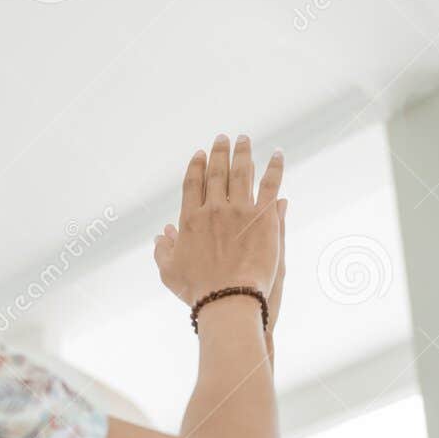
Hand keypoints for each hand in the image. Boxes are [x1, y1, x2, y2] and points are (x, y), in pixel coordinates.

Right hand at [154, 134, 282, 308]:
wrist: (228, 298)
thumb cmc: (197, 290)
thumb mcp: (170, 272)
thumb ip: (162, 250)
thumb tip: (160, 235)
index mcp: (190, 219)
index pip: (192, 183)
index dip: (196, 166)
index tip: (200, 154)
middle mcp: (213, 209)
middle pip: (216, 173)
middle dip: (220, 153)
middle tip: (224, 139)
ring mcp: (239, 211)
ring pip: (242, 173)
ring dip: (243, 153)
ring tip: (244, 140)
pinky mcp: (263, 218)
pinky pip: (270, 185)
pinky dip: (274, 168)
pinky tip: (278, 154)